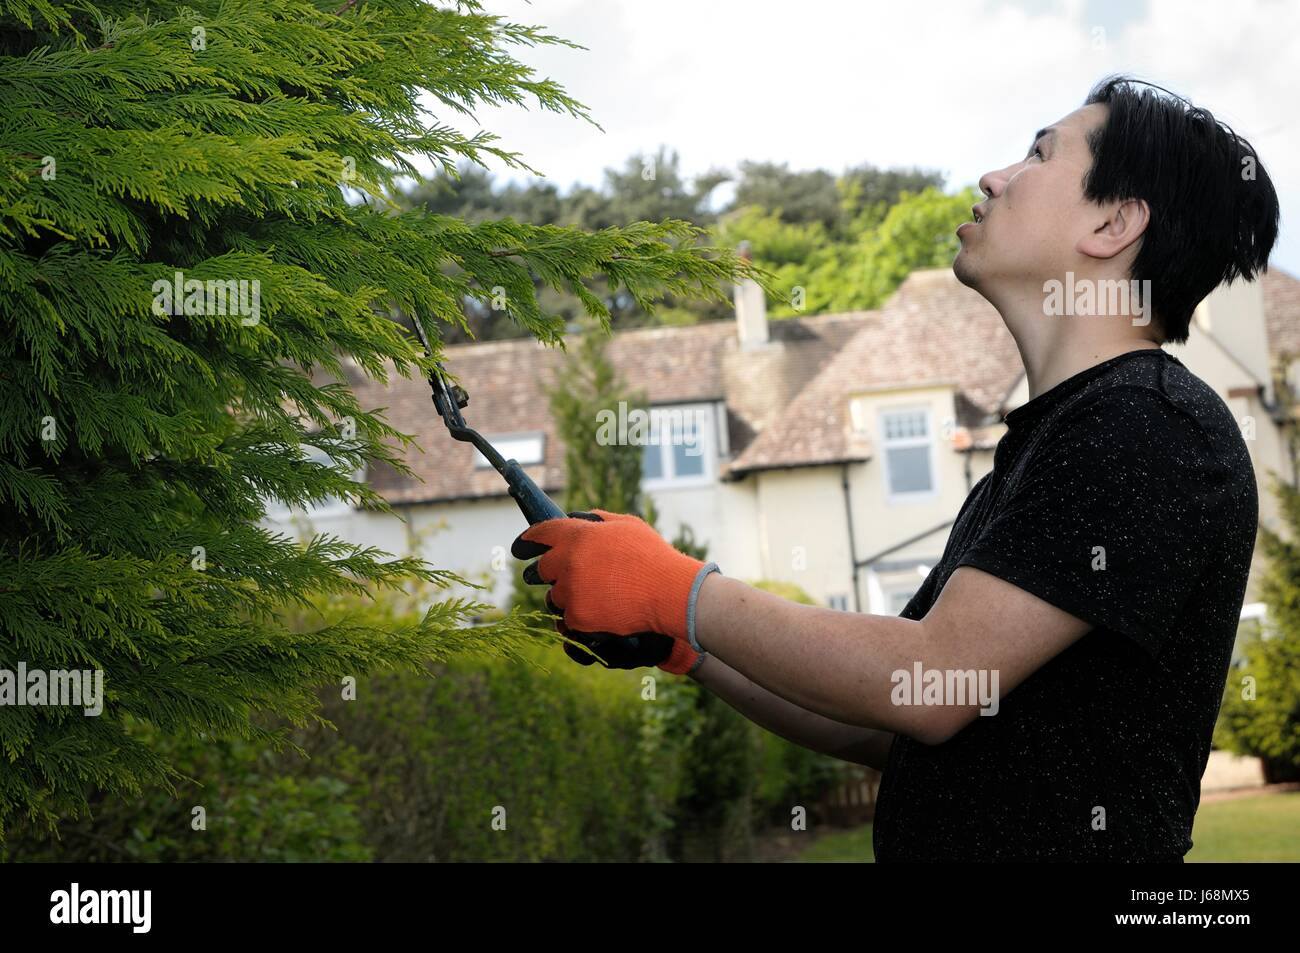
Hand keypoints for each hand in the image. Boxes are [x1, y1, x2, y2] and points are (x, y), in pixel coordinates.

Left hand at [511, 509, 718, 674]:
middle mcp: (567, 563)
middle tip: (561, 576)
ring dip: (565, 596)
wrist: (670, 592)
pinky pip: (568, 619)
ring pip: (554, 597)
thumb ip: (595, 520)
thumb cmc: (652, 556)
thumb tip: (575, 519)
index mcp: (577, 536)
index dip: (526, 541)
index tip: (520, 548)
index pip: (539, 534)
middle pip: (541, 570)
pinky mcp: (578, 618)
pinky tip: (599, 612)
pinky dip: (580, 617)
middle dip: (547, 572)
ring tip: (591, 596)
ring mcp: (571, 592)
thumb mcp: (626, 524)